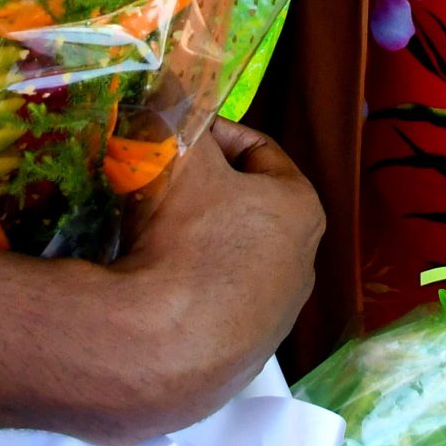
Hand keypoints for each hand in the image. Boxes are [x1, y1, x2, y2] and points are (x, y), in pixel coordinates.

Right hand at [111, 116, 324, 433]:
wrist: (155, 349)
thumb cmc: (182, 237)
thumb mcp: (177, 153)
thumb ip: (178, 111)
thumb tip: (168, 78)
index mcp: (301, 211)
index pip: (259, 152)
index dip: (212, 134)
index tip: (174, 132)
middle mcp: (300, 269)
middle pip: (246, 210)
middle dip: (202, 191)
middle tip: (155, 182)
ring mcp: (271, 324)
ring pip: (229, 264)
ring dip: (193, 246)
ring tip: (144, 236)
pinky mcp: (236, 367)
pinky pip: (208, 315)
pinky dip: (181, 297)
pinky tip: (145, 291)